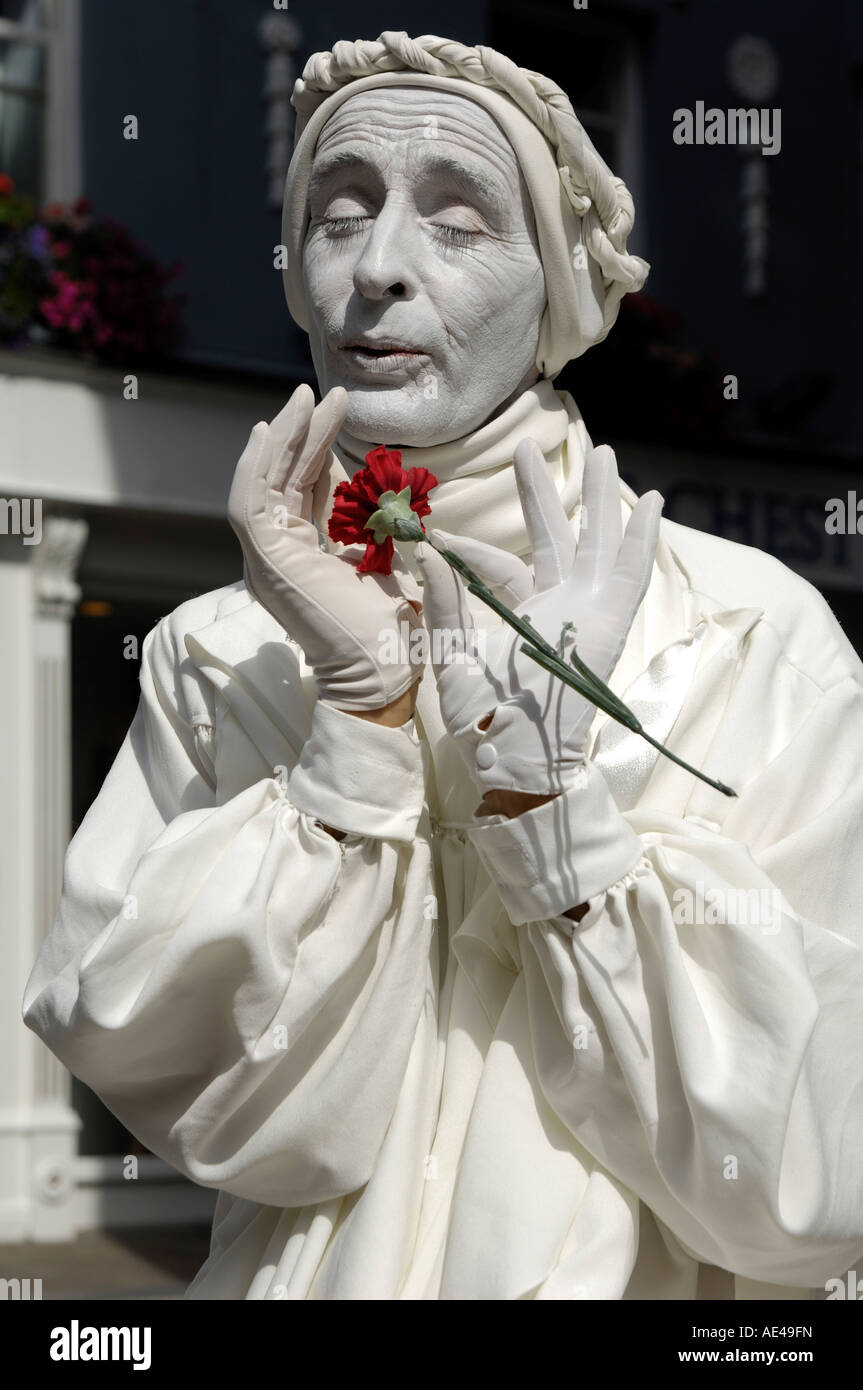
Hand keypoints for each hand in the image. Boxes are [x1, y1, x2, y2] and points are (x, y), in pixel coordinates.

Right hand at [228, 384, 423, 711]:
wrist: (385, 667)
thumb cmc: (392, 626)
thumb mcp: (380, 555)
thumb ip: (366, 521)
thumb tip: (372, 485)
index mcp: (302, 556)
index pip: (303, 489)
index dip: (317, 448)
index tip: (335, 412)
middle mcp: (279, 556)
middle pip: (285, 480)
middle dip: (303, 432)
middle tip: (324, 392)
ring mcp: (268, 560)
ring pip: (266, 483)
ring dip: (284, 437)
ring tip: (306, 397)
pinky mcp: (267, 562)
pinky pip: (249, 503)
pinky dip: (256, 465)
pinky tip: (270, 430)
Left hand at [416, 438, 661, 793]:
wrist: (514, 759)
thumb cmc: (479, 721)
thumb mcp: (450, 657)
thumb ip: (444, 605)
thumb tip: (426, 551)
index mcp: (518, 615)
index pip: (499, 567)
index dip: (470, 550)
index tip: (437, 538)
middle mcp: (555, 608)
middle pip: (555, 537)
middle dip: (544, 492)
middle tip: (528, 446)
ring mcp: (586, 612)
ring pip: (596, 543)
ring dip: (601, 499)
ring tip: (605, 454)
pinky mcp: (611, 624)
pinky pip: (629, 574)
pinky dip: (640, 539)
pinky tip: (649, 503)